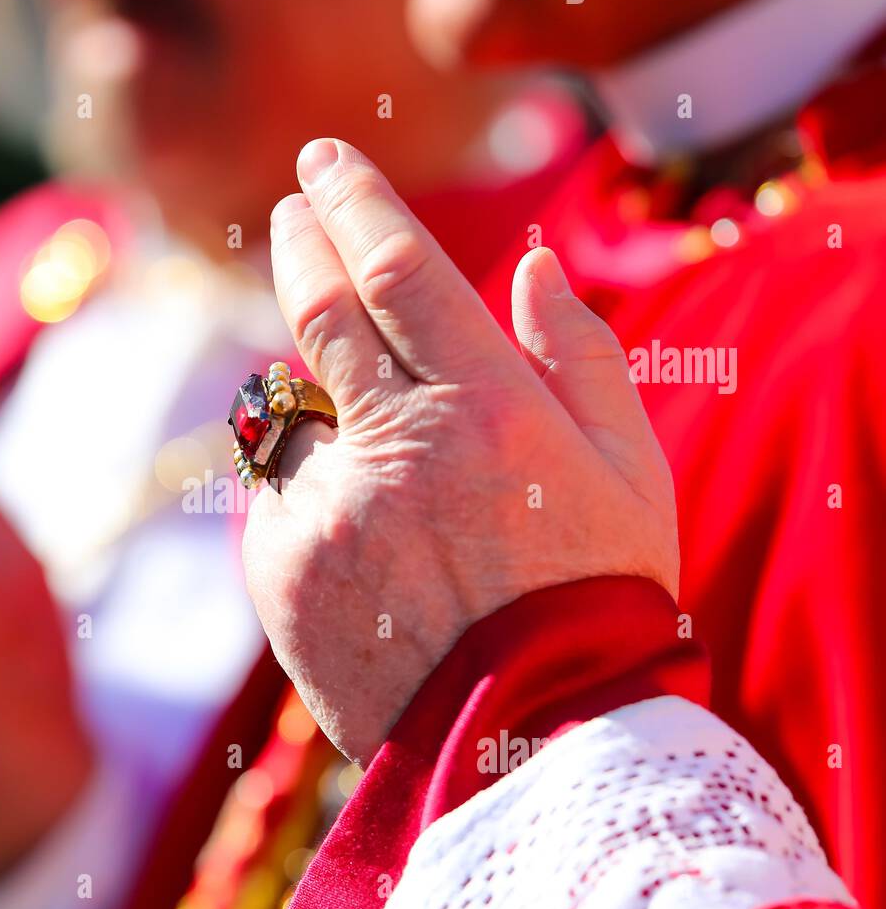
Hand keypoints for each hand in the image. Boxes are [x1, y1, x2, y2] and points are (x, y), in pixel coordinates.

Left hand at [244, 139, 677, 764]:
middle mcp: (393, 447)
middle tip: (297, 213)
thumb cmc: (592, 598)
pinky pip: (279, 496)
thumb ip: (577, 354)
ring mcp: (325, 510)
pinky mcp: (280, 569)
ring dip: (325, 406)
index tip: (328, 165)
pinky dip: (312, 493)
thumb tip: (529, 262)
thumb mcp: (628, 471)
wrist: (528, 743)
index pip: (400, 268)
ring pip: (295, 412)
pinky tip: (372, 550)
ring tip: (391, 476)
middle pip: (318, 309)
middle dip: (303, 245)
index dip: (356, 203)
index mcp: (486, 408)